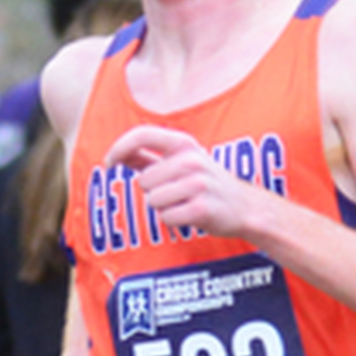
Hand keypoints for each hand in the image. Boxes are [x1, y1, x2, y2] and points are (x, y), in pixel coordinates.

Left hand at [104, 126, 262, 239]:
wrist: (246, 207)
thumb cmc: (207, 184)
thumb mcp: (182, 162)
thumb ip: (148, 158)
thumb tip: (117, 156)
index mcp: (184, 144)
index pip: (142, 135)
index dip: (119, 148)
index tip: (109, 163)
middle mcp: (191, 160)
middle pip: (144, 181)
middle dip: (153, 191)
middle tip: (177, 193)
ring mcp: (197, 184)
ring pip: (152, 201)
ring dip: (164, 208)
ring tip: (185, 203)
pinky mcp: (201, 209)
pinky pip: (166, 218)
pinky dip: (173, 221)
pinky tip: (191, 215)